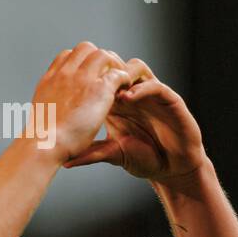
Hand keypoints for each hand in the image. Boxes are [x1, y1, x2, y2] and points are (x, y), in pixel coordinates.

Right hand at [29, 42, 142, 164]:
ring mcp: (82, 79)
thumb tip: (53, 111)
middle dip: (99, 58)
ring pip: (103, 55)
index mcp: (50, 79)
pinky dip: (124, 78)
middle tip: (107, 74)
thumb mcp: (40, 114)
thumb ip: (49, 104)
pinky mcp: (99, 89)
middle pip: (85, 48)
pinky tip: (125, 90)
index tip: (89, 75)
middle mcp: (65, 74)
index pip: (66, 55)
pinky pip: (117, 73)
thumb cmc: (42, 139)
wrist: (45, 144)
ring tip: (119, 82)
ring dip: (114, 65)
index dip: (81, 62)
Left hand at [62, 56, 207, 182]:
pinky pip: (155, 85)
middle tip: (91, 80)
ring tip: (111, 89)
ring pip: (137, 68)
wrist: (171, 169)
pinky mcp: (170, 100)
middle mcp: (134, 95)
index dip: (89, 79)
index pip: (101, 80)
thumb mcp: (112, 154)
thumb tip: (66, 161)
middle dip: (105, 69)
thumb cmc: (143, 160)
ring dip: (124, 73)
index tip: (73, 87)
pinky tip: (128, 97)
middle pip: (117, 66)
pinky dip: (141, 88)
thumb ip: (91, 154)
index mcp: (118, 103)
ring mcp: (152, 95)